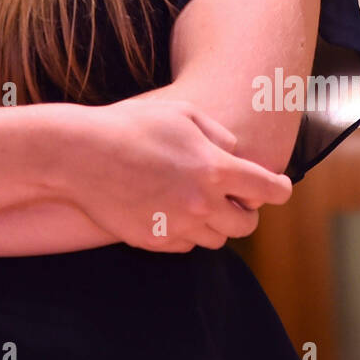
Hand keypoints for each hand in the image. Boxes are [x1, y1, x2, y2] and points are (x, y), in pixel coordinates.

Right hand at [57, 96, 292, 253]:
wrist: (80, 155)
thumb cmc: (131, 126)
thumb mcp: (181, 114)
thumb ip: (219, 135)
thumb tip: (235, 154)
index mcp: (215, 169)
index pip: (268, 190)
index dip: (279, 188)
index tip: (278, 187)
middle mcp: (202, 204)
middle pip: (247, 224)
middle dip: (245, 210)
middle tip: (232, 197)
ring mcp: (178, 226)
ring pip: (217, 239)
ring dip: (215, 223)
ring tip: (196, 201)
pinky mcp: (154, 241)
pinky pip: (185, 245)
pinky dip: (186, 232)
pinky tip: (169, 210)